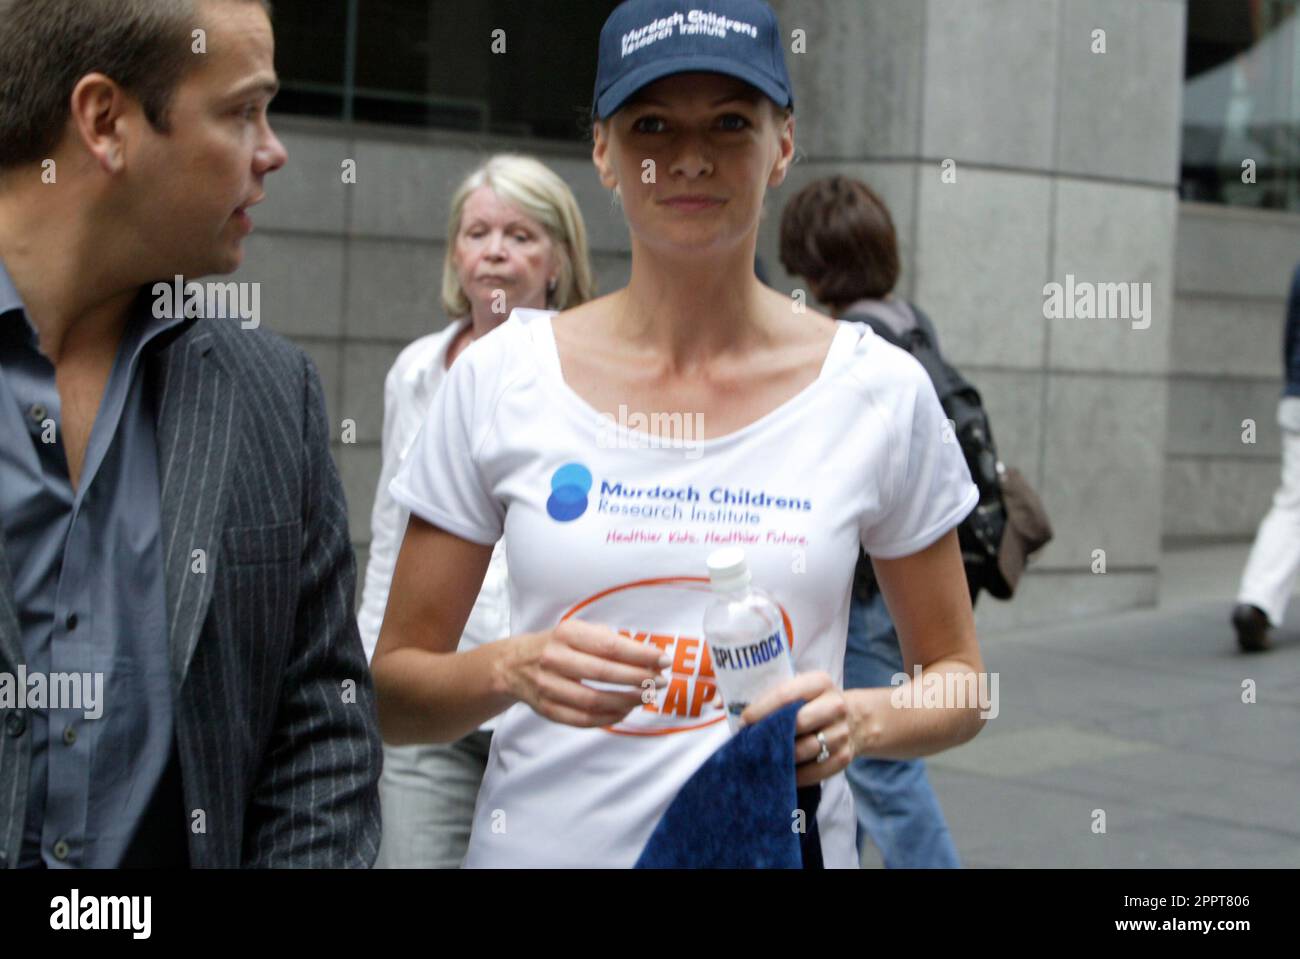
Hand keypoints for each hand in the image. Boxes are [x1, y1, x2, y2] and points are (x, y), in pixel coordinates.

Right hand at [504, 620, 668, 727]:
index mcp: (566, 634)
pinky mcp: (547, 709)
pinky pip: (583, 719)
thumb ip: (609, 640)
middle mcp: (555, 659)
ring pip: (594, 700)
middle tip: (661, 681)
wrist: (514, 664)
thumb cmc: (558, 646)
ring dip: (626, 701)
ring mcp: (548, 686)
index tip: (663, 659)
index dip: (640, 655)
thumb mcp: (578, 631)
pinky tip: (625, 711)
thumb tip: (647, 655)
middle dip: (638, 678)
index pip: (610, 646)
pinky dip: (608, 717)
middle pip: (604, 673)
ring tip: (647, 697)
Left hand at [739, 671, 852, 786]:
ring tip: (762, 759)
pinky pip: (816, 771)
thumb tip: (721, 704)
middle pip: (798, 723)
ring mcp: (842, 732)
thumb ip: (770, 694)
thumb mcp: (799, 689)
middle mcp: (835, 705)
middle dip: (771, 735)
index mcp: (820, 682)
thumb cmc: (812, 703)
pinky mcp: (845, 757)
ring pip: (805, 750)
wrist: (854, 720)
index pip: (786, 695)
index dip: (762, 709)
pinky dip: (796, 776)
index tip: (744, 721)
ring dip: (781, 757)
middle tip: (751, 743)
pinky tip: (781, 774)